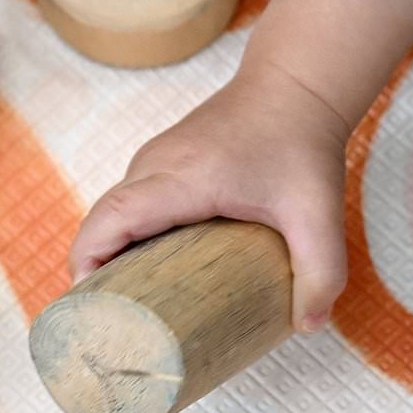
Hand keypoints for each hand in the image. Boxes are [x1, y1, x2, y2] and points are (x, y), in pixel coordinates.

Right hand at [69, 70, 353, 332]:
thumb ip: (322, 271)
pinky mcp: (162, 164)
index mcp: (182, 177)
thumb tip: (309, 325)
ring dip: (110, 256)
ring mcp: (155, 161)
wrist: (296, 86)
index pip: (113, 217)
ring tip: (130, 309)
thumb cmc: (302, 144)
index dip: (91, 260)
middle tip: (113, 325)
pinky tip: (150, 274)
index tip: (91, 305)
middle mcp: (157, 165)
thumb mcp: (319, 213)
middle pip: (102, 220)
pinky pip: (129, 205)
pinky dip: (126, 239)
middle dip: (95, 271)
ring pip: (113, 213)